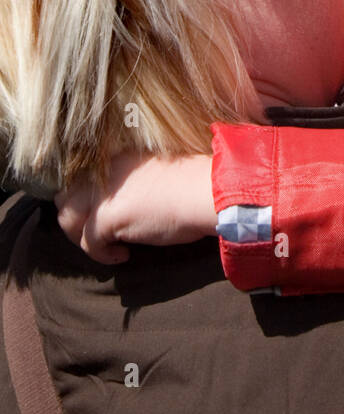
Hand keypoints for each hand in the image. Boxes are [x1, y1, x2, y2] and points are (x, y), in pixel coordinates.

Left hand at [54, 151, 215, 264]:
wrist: (207, 191)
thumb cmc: (194, 186)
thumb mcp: (154, 175)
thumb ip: (131, 184)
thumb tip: (121, 206)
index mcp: (116, 157)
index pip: (80, 177)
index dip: (86, 199)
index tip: (101, 214)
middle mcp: (103, 170)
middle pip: (65, 196)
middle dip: (76, 218)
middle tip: (99, 235)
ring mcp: (101, 192)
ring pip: (67, 218)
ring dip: (82, 237)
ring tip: (108, 246)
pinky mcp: (105, 217)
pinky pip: (88, 243)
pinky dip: (102, 255)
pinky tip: (123, 256)